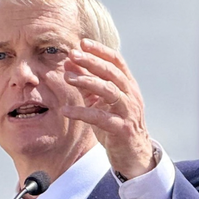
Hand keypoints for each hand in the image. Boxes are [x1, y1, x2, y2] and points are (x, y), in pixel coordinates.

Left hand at [61, 38, 155, 179]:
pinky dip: (82, 112)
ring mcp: (128, 112)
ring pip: (109, 91)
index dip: (100, 51)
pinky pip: (100, 117)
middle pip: (112, 72)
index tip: (82, 43)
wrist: (133, 155)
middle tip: (72, 54)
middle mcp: (131, 95)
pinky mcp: (122, 129)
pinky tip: (65, 110)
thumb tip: (70, 64)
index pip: (117, 61)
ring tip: (68, 78)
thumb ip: (88, 85)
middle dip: (92, 61)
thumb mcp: (101, 102)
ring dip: (87, 82)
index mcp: (128, 86)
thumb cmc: (115, 125)